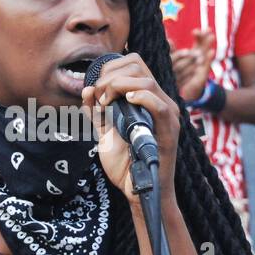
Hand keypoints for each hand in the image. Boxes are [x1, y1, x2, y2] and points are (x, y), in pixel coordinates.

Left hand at [81, 53, 180, 202]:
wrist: (138, 191)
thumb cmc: (125, 163)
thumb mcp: (105, 132)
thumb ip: (96, 112)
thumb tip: (86, 89)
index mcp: (147, 98)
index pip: (134, 63)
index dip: (110, 68)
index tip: (95, 89)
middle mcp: (160, 101)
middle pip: (138, 66)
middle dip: (110, 76)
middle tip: (99, 97)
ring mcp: (167, 115)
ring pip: (147, 81)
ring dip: (118, 86)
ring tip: (106, 102)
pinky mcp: (168, 131)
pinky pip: (159, 105)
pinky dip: (141, 98)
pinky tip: (126, 102)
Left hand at [174, 28, 214, 100]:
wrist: (184, 94)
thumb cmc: (178, 77)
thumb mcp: (173, 63)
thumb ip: (172, 52)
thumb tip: (168, 40)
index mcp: (193, 55)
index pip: (198, 42)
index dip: (199, 36)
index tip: (196, 31)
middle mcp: (199, 59)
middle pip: (203, 46)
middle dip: (205, 38)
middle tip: (207, 30)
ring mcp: (201, 67)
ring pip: (206, 53)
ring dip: (208, 45)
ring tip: (211, 36)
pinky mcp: (202, 75)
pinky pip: (206, 66)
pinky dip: (209, 59)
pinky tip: (212, 52)